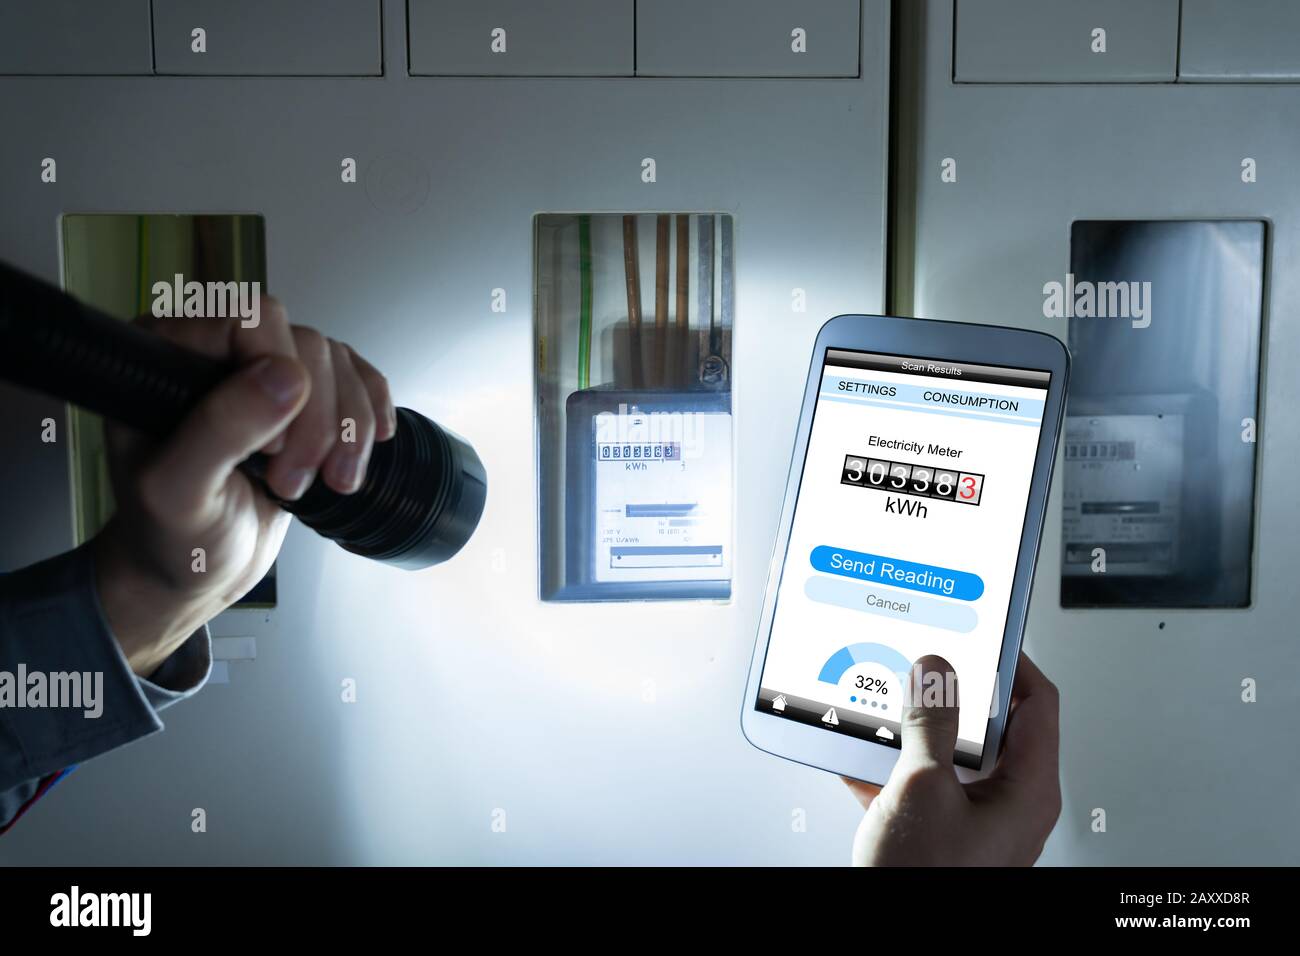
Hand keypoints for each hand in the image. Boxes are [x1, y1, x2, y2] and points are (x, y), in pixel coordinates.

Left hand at [91, 298, 395, 676]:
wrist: (203, 571)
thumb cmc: (173, 537)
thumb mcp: (180, 493)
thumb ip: (221, 429)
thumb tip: (286, 377)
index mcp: (166, 354)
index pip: (245, 318)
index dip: (273, 375)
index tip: (268, 446)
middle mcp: (217, 350)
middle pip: (301, 341)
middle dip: (315, 417)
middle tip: (292, 481)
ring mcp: (265, 371)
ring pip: (334, 362)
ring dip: (346, 429)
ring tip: (327, 482)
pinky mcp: (305, 396)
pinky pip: (356, 377)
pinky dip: (371, 414)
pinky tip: (365, 449)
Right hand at [844, 652, 1060, 865]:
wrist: (897, 935)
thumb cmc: (925, 880)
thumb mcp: (922, 788)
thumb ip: (929, 724)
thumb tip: (934, 672)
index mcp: (1028, 792)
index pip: (1038, 704)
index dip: (1012, 662)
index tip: (982, 637)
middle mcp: (1011, 806)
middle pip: (993, 727)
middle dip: (954, 695)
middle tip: (927, 669)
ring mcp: (978, 819)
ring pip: (954, 754)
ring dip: (917, 732)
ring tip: (888, 711)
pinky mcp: (946, 832)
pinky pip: (927, 784)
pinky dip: (897, 767)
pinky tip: (864, 757)